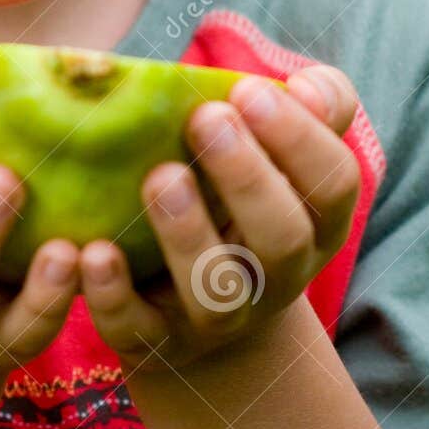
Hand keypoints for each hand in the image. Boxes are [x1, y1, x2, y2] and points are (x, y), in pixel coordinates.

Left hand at [78, 64, 360, 371]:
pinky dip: (114, 295)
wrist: (194, 305)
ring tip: (160, 176)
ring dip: (188, 234)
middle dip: (247, 177)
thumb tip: (308, 87)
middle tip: (205, 118)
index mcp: (317, 224)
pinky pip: (138, 330)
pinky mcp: (157, 342)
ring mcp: (219, 318)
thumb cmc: (238, 195)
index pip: (334, 185)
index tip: (247, 90)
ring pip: (216, 295)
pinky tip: (94, 252)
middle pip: (283, 240)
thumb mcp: (280, 150)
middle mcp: (278, 278)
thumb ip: (313, 106)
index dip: (299, 139)